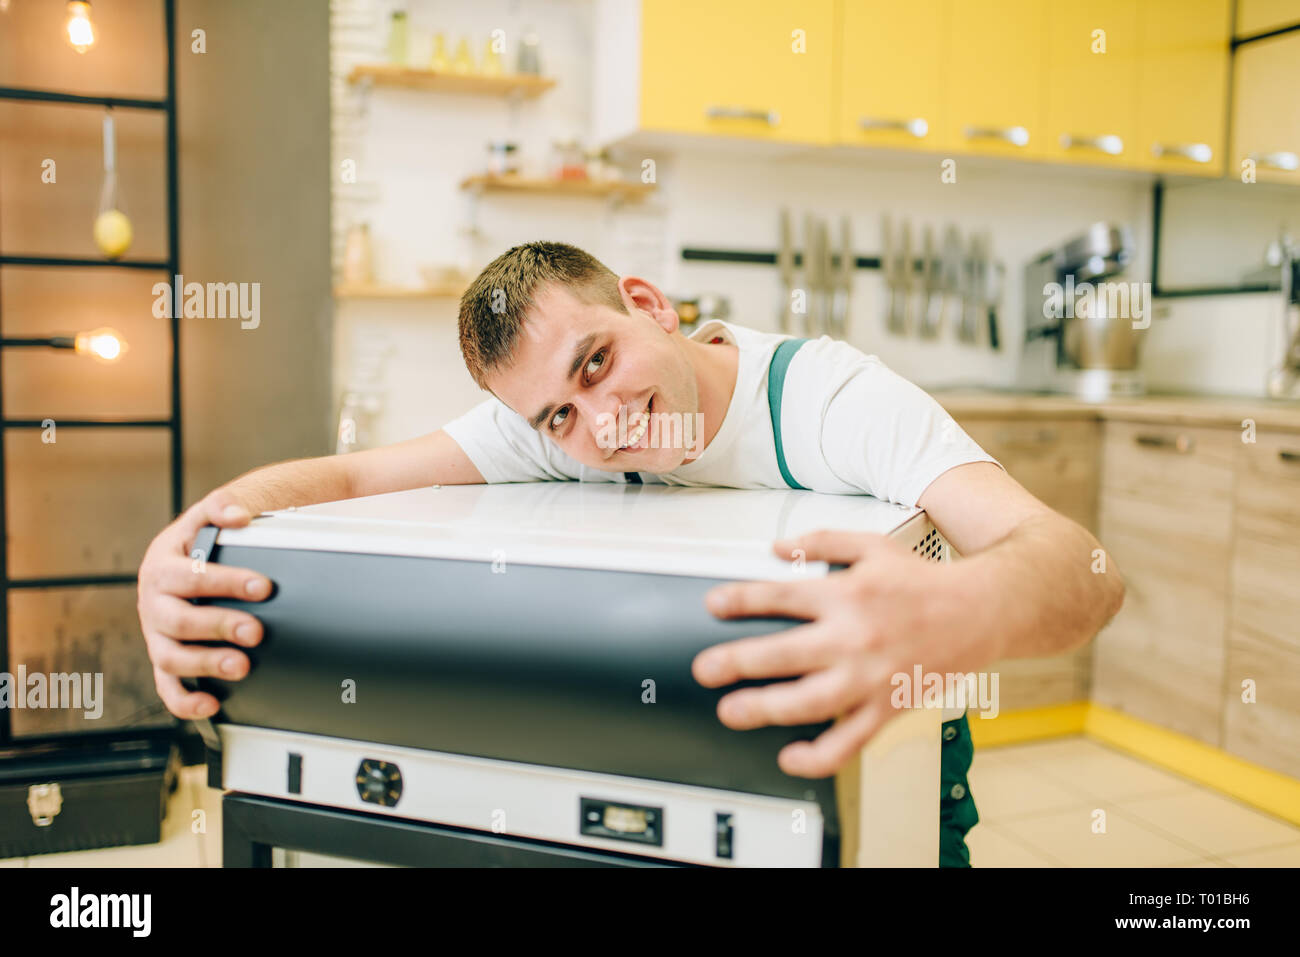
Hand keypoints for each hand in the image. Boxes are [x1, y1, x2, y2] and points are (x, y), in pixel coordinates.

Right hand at [136, 490, 272, 719]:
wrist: (181, 561)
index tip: (264, 587)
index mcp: (161, 566)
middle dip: (219, 626)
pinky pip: (167, 688)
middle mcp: (153, 603)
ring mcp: (156, 635)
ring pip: (171, 658)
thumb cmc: (196, 542)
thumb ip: (220, 507)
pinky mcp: (164, 660)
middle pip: (180, 621)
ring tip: (241, 667)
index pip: (192, 576)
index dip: (228, 582)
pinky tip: (213, 705)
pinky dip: (186, 702)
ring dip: (205, 665)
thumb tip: (238, 515)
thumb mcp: (204, 518)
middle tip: (256, 631)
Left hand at [692, 529, 997, 778]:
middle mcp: (853, 638)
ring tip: (732, 712)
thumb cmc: (925, 582)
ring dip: (764, 710)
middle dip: (735, 663)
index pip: (779, 597)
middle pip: (783, 655)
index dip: (740, 601)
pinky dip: (816, 756)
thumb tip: (777, 547)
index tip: (713, 607)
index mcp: (846, 595)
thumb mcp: (872, 545)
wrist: (982, 611)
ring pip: (807, 703)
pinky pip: (847, 742)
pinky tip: (789, 756)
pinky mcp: (886, 708)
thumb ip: (822, 541)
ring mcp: (869, 678)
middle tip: (705, 669)